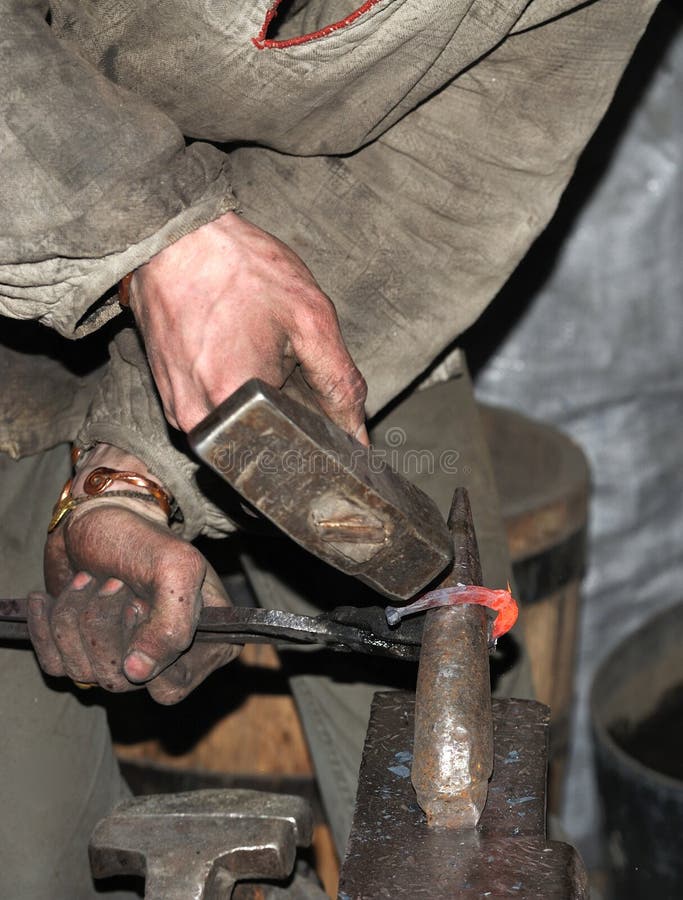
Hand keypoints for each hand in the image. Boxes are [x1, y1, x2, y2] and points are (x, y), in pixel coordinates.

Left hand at [29, 448, 238, 703]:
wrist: (97, 519)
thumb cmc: (143, 538)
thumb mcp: (174, 569)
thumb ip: (172, 625)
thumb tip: (139, 673)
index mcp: (206, 645)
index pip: (170, 688)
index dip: (146, 650)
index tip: (138, 604)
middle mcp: (166, 660)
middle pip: (123, 682)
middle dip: (105, 626)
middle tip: (114, 583)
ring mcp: (124, 659)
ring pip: (86, 674)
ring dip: (76, 618)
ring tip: (88, 581)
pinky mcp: (85, 653)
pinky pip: (57, 666)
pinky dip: (49, 627)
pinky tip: (51, 599)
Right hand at [129, 211, 367, 439]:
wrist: (173, 236)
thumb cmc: (239, 267)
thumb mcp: (310, 319)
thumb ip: (340, 385)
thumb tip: (357, 437)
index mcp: (234, 405)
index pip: (294, 449)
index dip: (318, 432)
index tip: (319, 396)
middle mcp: (199, 421)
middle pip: (266, 439)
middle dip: (289, 411)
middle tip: (285, 357)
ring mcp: (178, 412)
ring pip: (241, 427)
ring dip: (262, 400)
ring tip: (256, 346)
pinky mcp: (169, 398)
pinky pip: (217, 411)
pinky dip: (236, 390)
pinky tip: (236, 348)